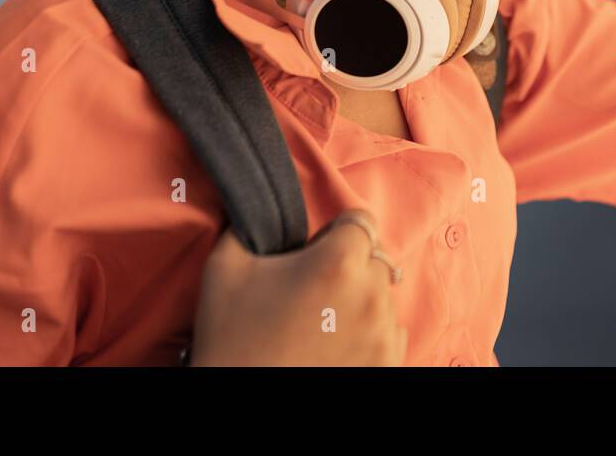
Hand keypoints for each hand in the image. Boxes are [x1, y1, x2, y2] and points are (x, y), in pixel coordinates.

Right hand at [189, 209, 407, 365]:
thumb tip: (256, 213)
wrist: (239, 401)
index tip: (319, 249)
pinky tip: (336, 345)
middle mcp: (371, 294)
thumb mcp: (224, 269)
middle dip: (350, 266)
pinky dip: (370, 333)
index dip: (338, 231)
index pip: (361, 220)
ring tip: (322, 323)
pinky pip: (392, 334)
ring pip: (383, 297)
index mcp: (337, 262)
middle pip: (375, 259)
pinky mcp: (388, 363)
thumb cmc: (231, 339)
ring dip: (361, 301)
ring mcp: (384, 333)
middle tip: (315, 290)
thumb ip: (247, 228)